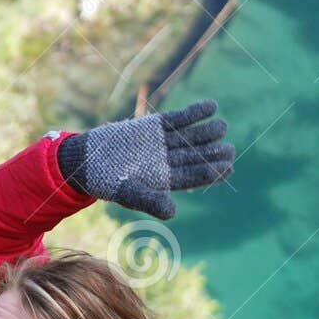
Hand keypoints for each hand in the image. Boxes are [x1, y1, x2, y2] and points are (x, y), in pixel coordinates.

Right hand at [57, 99, 233, 219]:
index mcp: (165, 180)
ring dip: (207, 131)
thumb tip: (173, 212)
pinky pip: (178, 119)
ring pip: (190, 137)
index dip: (211, 172)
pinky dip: (193, 113)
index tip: (228, 168)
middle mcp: (167, 161)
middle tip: (230, 150)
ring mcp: (162, 143)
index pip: (193, 176)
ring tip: (222, 126)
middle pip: (195, 156)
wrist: (88, 160)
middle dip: (213, 153)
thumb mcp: (129, 193)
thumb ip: (151, 201)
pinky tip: (211, 106)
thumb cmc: (107, 182)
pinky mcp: (154, 127)